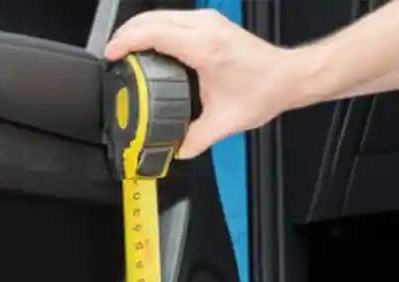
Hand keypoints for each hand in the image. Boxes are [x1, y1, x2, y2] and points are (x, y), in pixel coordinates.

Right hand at [105, 10, 314, 157]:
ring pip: (159, 14)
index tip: (111, 56)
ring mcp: (207, 21)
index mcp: (204, 47)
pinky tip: (147, 46)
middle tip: (111, 56)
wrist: (287, 77)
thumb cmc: (264, 89)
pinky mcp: (209, 23)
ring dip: (138, 29)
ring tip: (124, 50)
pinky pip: (171, 18)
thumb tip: (175, 150)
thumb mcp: (224, 122)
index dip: (126, 42)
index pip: (153, 33)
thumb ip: (195, 139)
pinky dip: (153, 28)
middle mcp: (205, 28)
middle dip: (125, 34)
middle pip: (150, 18)